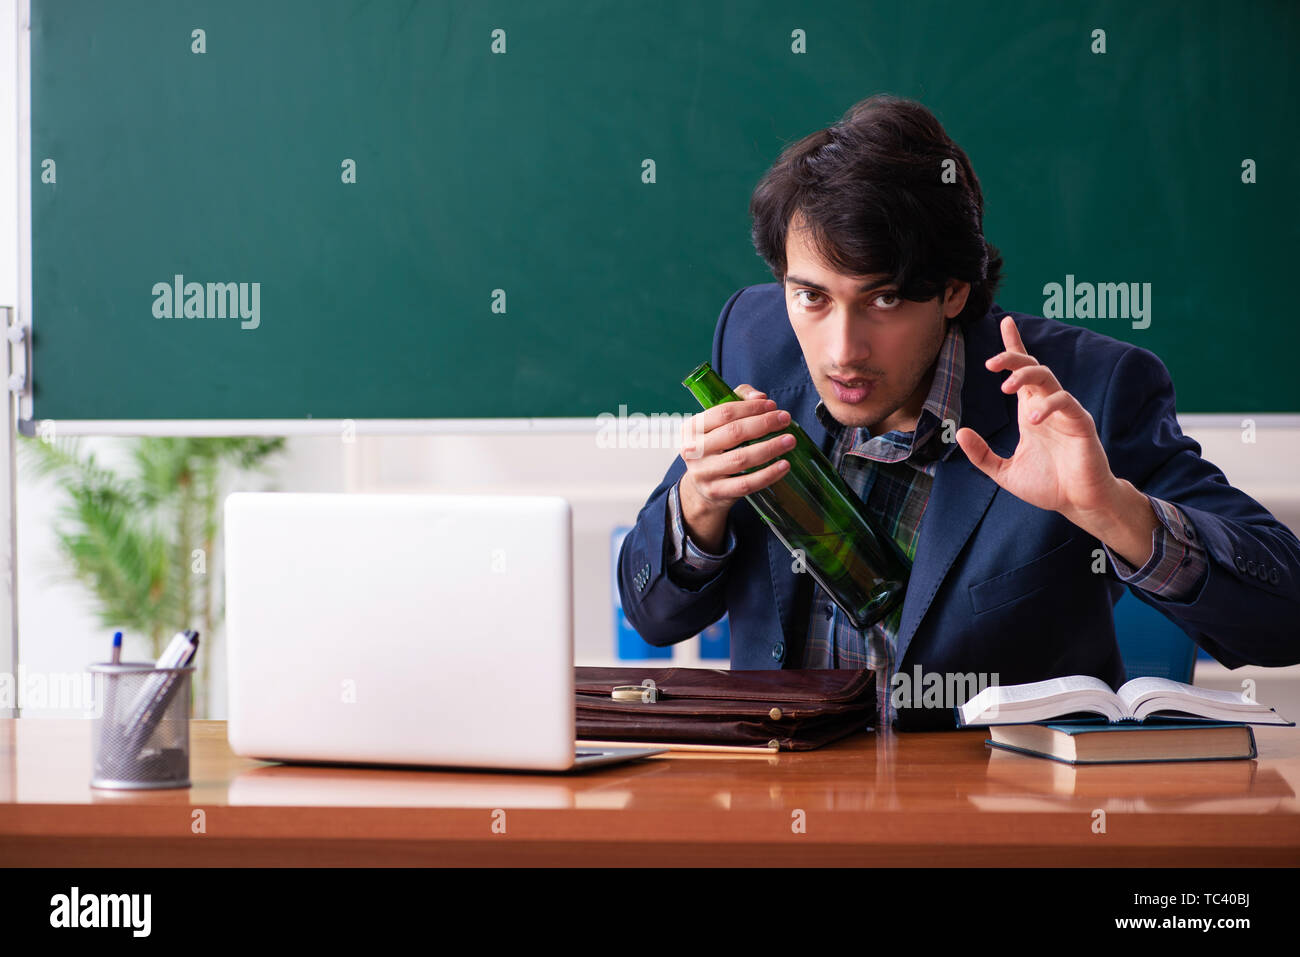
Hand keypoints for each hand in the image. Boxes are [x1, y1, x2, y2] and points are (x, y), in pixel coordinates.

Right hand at [678, 384, 793, 550]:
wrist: (702, 488)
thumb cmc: (716, 448)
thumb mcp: (719, 423)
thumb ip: (739, 401)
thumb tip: (761, 397)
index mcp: (692, 428)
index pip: (724, 412)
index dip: (751, 407)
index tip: (773, 405)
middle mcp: (693, 450)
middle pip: (733, 433)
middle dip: (764, 423)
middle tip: (785, 419)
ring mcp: (703, 473)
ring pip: (741, 458)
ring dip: (769, 448)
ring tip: (790, 440)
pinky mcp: (717, 492)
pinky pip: (746, 483)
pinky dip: (768, 474)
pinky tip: (784, 465)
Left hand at [955, 316, 1119, 520]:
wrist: (1078, 503)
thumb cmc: (1048, 485)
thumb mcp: (1003, 472)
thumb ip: (981, 454)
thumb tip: (959, 433)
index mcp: (1030, 411)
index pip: (1021, 373)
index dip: (1013, 346)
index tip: (1004, 322)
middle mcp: (1046, 406)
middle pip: (1031, 368)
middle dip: (1012, 357)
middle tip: (991, 363)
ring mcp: (1065, 412)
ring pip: (1048, 377)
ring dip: (1026, 376)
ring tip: (1005, 387)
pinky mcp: (1080, 423)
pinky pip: (1066, 402)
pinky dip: (1048, 405)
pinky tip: (1032, 417)